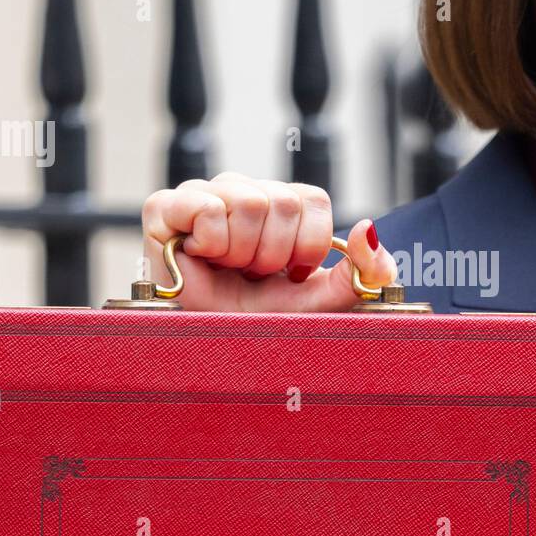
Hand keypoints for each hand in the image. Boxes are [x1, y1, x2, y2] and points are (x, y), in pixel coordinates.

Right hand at [140, 175, 398, 311]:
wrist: (205, 345)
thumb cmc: (259, 320)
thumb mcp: (322, 301)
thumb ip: (362, 272)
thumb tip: (371, 228)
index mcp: (282, 205)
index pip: (313, 199)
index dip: (307, 245)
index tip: (289, 274)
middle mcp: (245, 190)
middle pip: (283, 202)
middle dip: (274, 255)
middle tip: (252, 276)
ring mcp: (204, 193)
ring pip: (250, 203)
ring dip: (243, 253)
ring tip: (228, 269)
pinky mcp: (164, 206)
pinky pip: (206, 207)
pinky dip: (211, 243)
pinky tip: (200, 258)